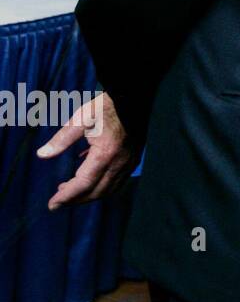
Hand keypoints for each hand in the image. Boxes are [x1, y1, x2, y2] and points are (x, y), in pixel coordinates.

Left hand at [38, 93, 138, 209]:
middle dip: (76, 200)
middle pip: (96, 192)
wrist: (135, 97)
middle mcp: (119, 163)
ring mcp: (129, 162)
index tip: (52, 204)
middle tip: (58, 200)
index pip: (83, 184)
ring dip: (89, 195)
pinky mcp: (133, 158)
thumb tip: (41, 154)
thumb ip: (61, 140)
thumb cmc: (107, 107)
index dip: (66, 197)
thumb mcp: (80, 119)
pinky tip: (90, 177)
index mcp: (104, 154)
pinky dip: (102, 186)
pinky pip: (118, 180)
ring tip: (71, 190)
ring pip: (109, 189)